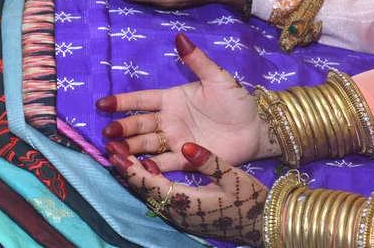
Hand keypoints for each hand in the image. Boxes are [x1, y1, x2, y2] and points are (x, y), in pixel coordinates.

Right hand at [98, 33, 280, 171]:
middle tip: (108, 132)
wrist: (255, 129)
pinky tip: (141, 168)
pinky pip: (165, 164)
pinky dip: (153, 167)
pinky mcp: (186, 160)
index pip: (142, 100)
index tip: (102, 103)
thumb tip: (180, 37)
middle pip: (140, 124)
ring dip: (130, 149)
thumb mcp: (218, 78)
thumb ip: (197, 61)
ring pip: (146, 146)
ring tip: (114, 151)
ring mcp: (175, 141)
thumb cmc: (236, 101)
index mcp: (171, 99)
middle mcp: (168, 121)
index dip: (123, 101)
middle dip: (122, 128)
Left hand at [109, 142, 267, 245]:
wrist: (262, 226)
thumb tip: (187, 147)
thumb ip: (209, 162)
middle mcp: (177, 211)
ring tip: (122, 155)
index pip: (149, 182)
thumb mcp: (234, 177)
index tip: (115, 152)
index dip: (130, 167)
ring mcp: (180, 215)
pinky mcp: (184, 215)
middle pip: (143, 188)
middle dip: (126, 168)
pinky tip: (147, 168)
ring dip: (135, 174)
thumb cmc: (250, 200)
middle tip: (111, 148)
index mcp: (186, 201)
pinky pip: (159, 196)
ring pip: (149, 193)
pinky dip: (148, 180)